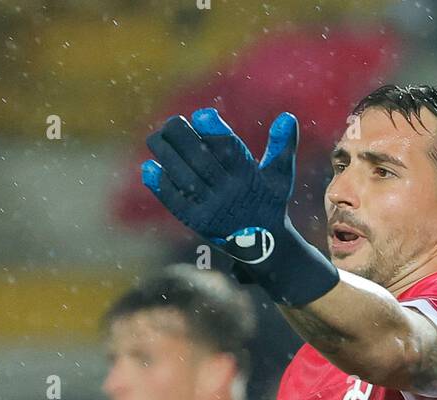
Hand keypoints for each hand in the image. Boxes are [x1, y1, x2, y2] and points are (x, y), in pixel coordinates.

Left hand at [141, 109, 338, 306]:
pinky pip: (176, 203)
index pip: (229, 151)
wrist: (264, 247)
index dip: (214, 132)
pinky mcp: (199, 223)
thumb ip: (282, 147)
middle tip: (172, 123)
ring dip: (167, 157)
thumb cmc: (269, 203)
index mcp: (249, 177)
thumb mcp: (280, 177)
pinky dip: (162, 186)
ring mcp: (213, 210)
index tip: (200, 115)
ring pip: (186, 178)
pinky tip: (149, 168)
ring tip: (155, 139)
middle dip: (183, 138)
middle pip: (202, 161)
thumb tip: (287, 117)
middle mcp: (230, 194)